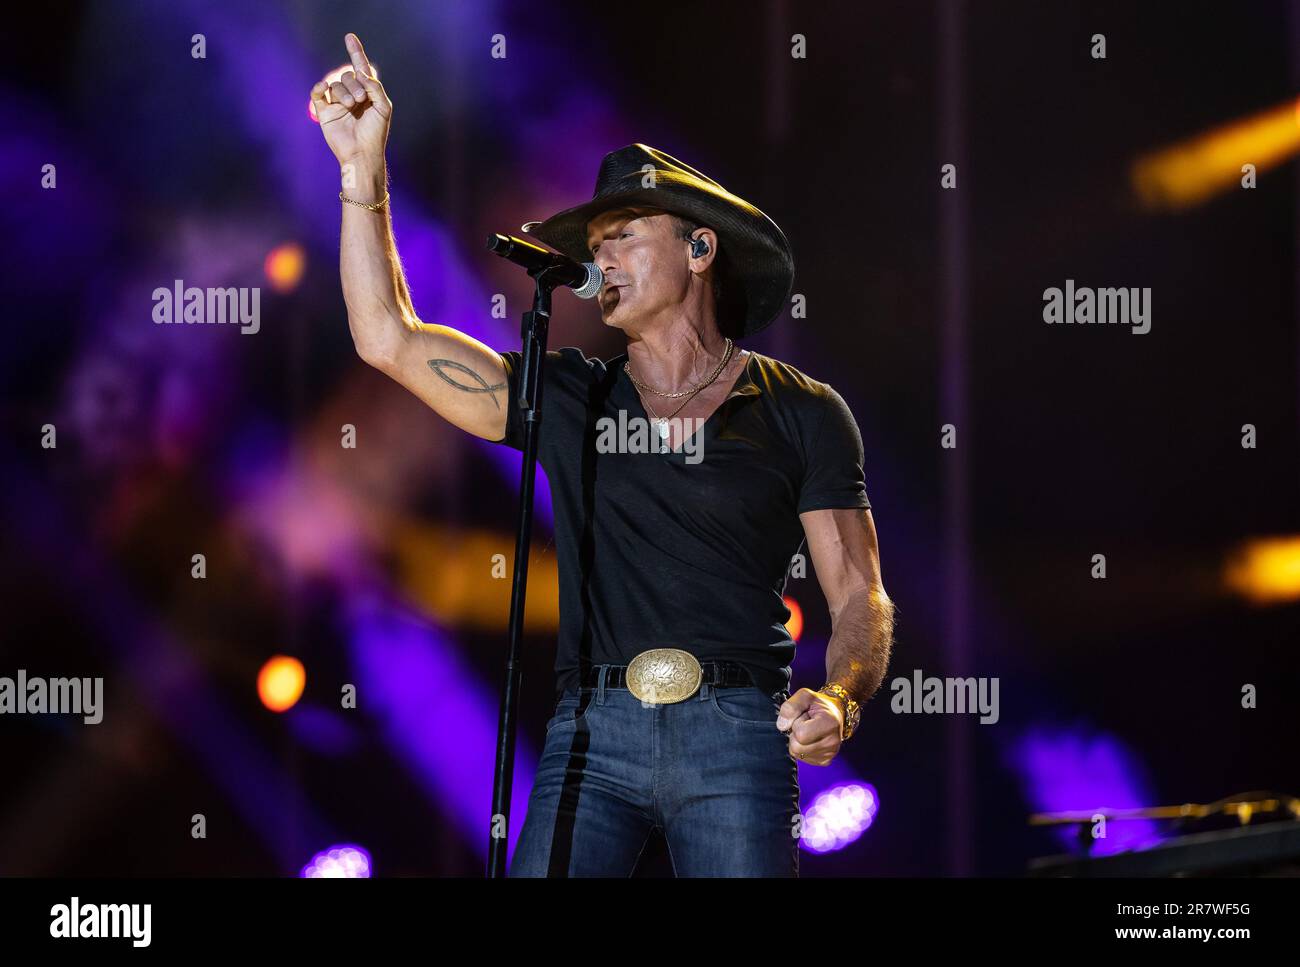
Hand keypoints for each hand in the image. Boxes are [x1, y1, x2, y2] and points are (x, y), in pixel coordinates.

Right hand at [310, 33, 391, 167]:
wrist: (362, 154)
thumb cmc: (376, 133)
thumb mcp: (383, 108)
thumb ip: (375, 87)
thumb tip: (361, 72)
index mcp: (366, 93)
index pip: (360, 68)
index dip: (355, 52)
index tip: (350, 36)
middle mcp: (351, 95)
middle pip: (347, 75)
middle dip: (354, 84)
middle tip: (360, 100)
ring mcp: (337, 103)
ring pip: (334, 84)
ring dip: (343, 92)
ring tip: (351, 106)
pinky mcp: (324, 111)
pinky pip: (317, 93)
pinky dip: (319, 88)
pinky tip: (323, 88)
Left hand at [777, 688, 844, 765]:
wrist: (834, 714)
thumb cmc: (818, 704)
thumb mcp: (805, 695)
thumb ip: (790, 706)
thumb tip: (782, 726)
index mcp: (830, 724)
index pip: (800, 734)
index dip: (797, 723)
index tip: (805, 716)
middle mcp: (832, 742)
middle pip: (797, 747)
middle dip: (795, 733)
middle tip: (805, 724)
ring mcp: (830, 754)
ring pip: (797, 753)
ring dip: (797, 741)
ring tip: (808, 730)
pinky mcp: (825, 761)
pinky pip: (802, 758)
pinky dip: (802, 748)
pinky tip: (810, 738)